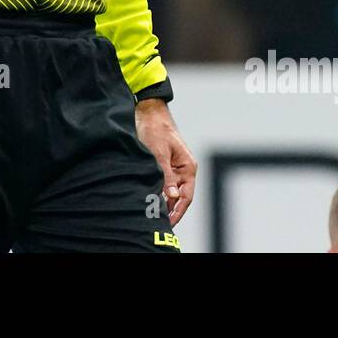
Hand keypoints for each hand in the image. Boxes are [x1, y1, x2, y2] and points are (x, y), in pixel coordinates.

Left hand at [135, 98, 196, 225]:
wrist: (149, 114)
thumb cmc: (156, 130)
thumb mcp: (159, 153)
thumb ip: (166, 175)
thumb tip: (173, 196)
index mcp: (188, 167)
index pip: (187, 196)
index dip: (179, 211)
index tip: (169, 223)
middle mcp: (183, 170)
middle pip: (179, 197)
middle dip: (170, 210)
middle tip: (157, 222)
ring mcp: (174, 168)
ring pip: (170, 191)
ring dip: (163, 201)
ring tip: (152, 213)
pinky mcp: (164, 166)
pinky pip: (163, 183)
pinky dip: (158, 192)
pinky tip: (149, 199)